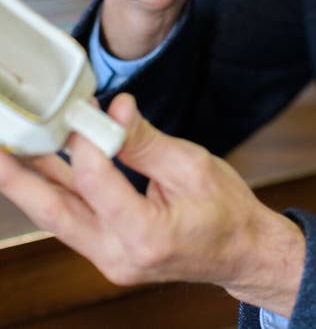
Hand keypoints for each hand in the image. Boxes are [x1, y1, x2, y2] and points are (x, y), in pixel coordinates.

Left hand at [0, 95, 304, 316]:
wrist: (240, 251)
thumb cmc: (225, 209)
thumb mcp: (191, 165)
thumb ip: (144, 140)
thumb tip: (113, 109)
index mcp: (145, 234)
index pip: (95, 180)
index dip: (86, 138)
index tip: (88, 109)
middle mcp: (118, 254)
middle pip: (54, 211)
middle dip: (18, 176)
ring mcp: (108, 258)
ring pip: (57, 215)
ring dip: (30, 181)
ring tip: (6, 152)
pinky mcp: (106, 252)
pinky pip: (72, 218)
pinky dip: (56, 189)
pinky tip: (42, 164)